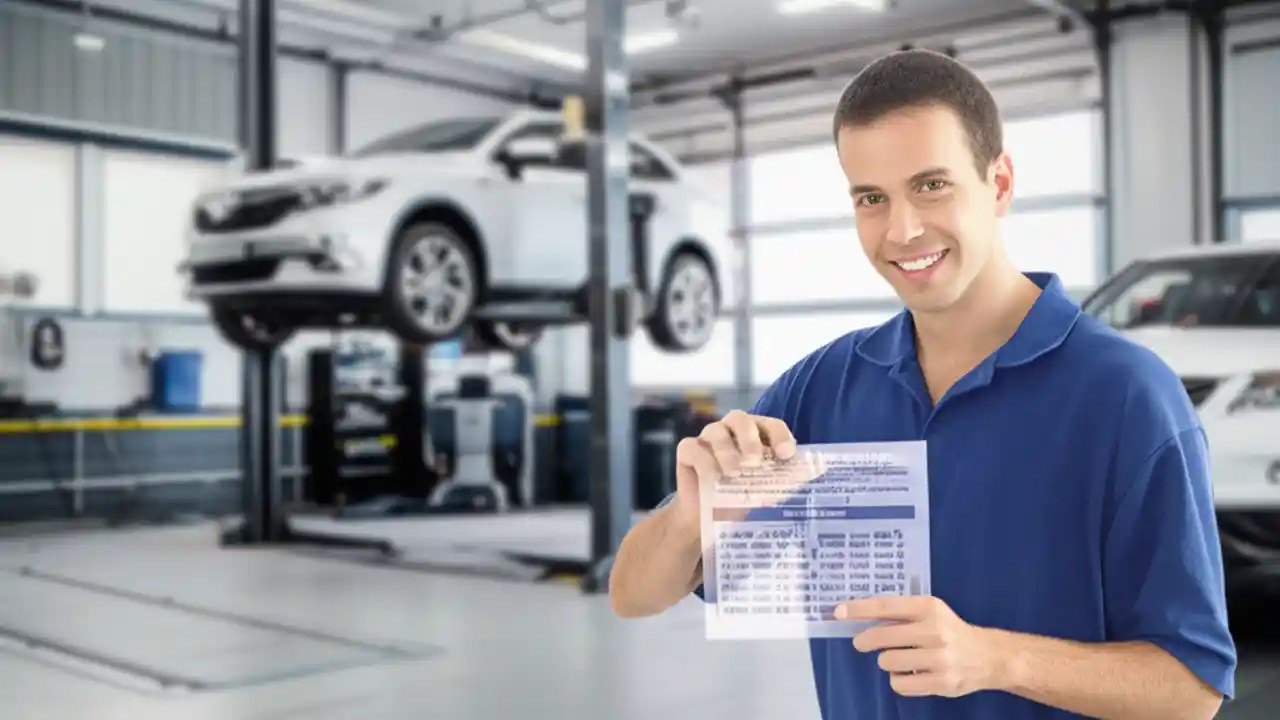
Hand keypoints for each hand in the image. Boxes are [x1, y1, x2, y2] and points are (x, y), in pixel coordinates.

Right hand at [672, 409, 798, 528]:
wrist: (705, 520)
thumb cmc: (738, 500)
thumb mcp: (763, 491)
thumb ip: (783, 480)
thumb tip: (809, 473)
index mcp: (755, 435)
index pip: (770, 425)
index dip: (779, 436)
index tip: (786, 454)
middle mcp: (730, 431)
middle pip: (740, 419)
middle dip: (749, 439)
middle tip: (754, 462)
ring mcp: (707, 438)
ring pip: (716, 431)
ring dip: (727, 451)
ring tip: (734, 474)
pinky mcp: (686, 450)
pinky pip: (693, 447)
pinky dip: (705, 463)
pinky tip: (712, 479)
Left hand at [838, 596, 1000, 697]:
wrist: (987, 656)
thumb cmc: (950, 630)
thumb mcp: (931, 611)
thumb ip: (901, 612)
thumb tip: (859, 615)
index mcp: (929, 608)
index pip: (887, 606)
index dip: (859, 609)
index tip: (839, 612)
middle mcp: (935, 631)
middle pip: (883, 636)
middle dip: (865, 640)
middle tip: (861, 643)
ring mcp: (939, 658)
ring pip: (888, 662)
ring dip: (886, 661)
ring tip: (898, 659)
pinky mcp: (941, 682)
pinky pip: (900, 684)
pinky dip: (898, 680)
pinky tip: (909, 673)